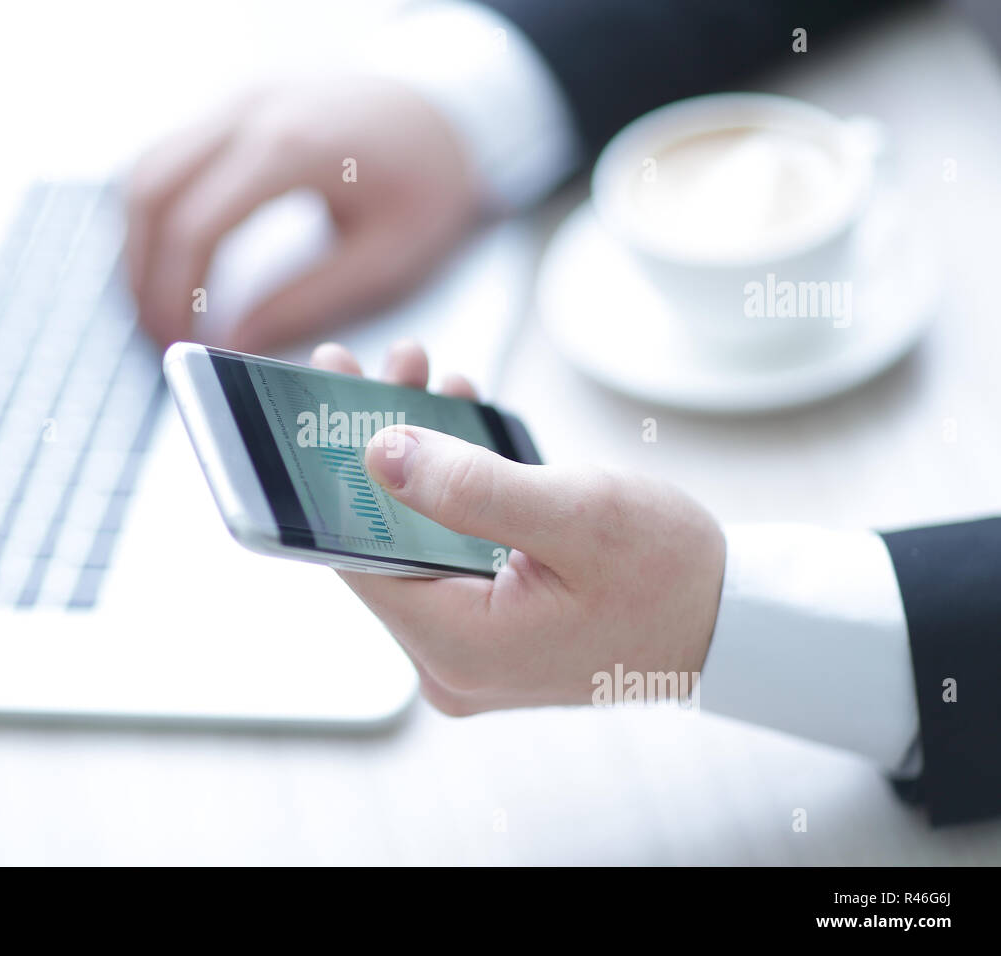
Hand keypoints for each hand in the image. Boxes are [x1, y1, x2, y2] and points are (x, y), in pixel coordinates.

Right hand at [125, 77, 482, 352]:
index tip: (180, 344)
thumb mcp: (386, 259)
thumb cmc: (432, 183)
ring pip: (147, 169)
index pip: (197, 225)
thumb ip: (307, 303)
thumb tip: (235, 341)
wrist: (454, 109)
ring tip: (158, 305)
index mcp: (293, 147)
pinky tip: (171, 260)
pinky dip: (156, 212)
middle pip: (152, 192)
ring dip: (140, 242)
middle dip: (142, 274)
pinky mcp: (234, 105)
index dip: (176, 295)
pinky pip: (167, 155)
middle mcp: (251, 110)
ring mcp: (237, 99)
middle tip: (158, 334)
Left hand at [310, 342, 726, 715]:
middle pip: (379, 541)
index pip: (355, 554)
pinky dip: (446, 491)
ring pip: (411, 540)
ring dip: (416, 458)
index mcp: (457, 645)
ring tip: (429, 377)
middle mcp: (448, 660)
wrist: (737, 625)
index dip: (335, 467)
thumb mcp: (578, 515)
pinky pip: (444, 552)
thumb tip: (378, 452)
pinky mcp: (487, 630)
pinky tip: (457, 422)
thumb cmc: (672, 574)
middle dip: (381, 445)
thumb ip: (471, 488)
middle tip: (389, 363)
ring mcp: (467, 650)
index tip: (331, 384)